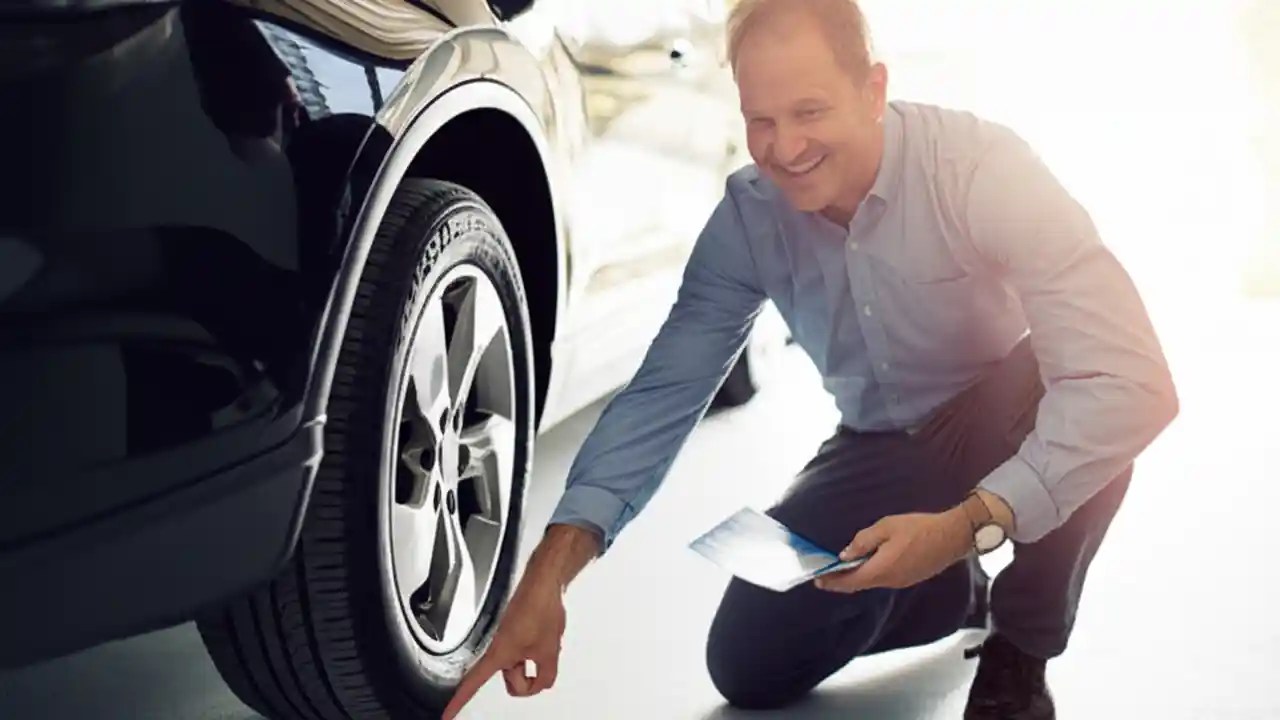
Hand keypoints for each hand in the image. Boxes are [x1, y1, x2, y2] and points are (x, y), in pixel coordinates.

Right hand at [442, 579, 566, 718]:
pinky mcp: (514, 636)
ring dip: (533, 663)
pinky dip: (534, 653)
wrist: (543, 585)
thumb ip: (545, 677)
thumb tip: (540, 684)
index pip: (472, 685)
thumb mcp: (549, 652)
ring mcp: (507, 643)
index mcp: (499, 655)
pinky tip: (542, 638)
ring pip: (519, 670)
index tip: (445, 716)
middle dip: (527, 679)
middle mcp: (498, 650)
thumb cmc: (540, 610)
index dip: (458, 703)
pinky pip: (522, 656)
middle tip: (540, 659)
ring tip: (542, 643)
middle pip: (511, 684)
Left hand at [814, 509, 970, 593]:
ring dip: (857, 576)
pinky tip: (869, 562)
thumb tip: (845, 555)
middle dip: (842, 580)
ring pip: (872, 582)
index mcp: (880, 570)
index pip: (850, 581)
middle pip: (860, 584)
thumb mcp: (886, 527)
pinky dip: (871, 573)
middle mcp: (889, 581)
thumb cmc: (919, 529)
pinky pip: (884, 579)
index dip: (832, 582)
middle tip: (827, 574)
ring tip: (845, 566)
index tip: (818, 580)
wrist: (951, 537)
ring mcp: (901, 582)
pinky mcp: (910, 578)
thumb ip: (863, 542)